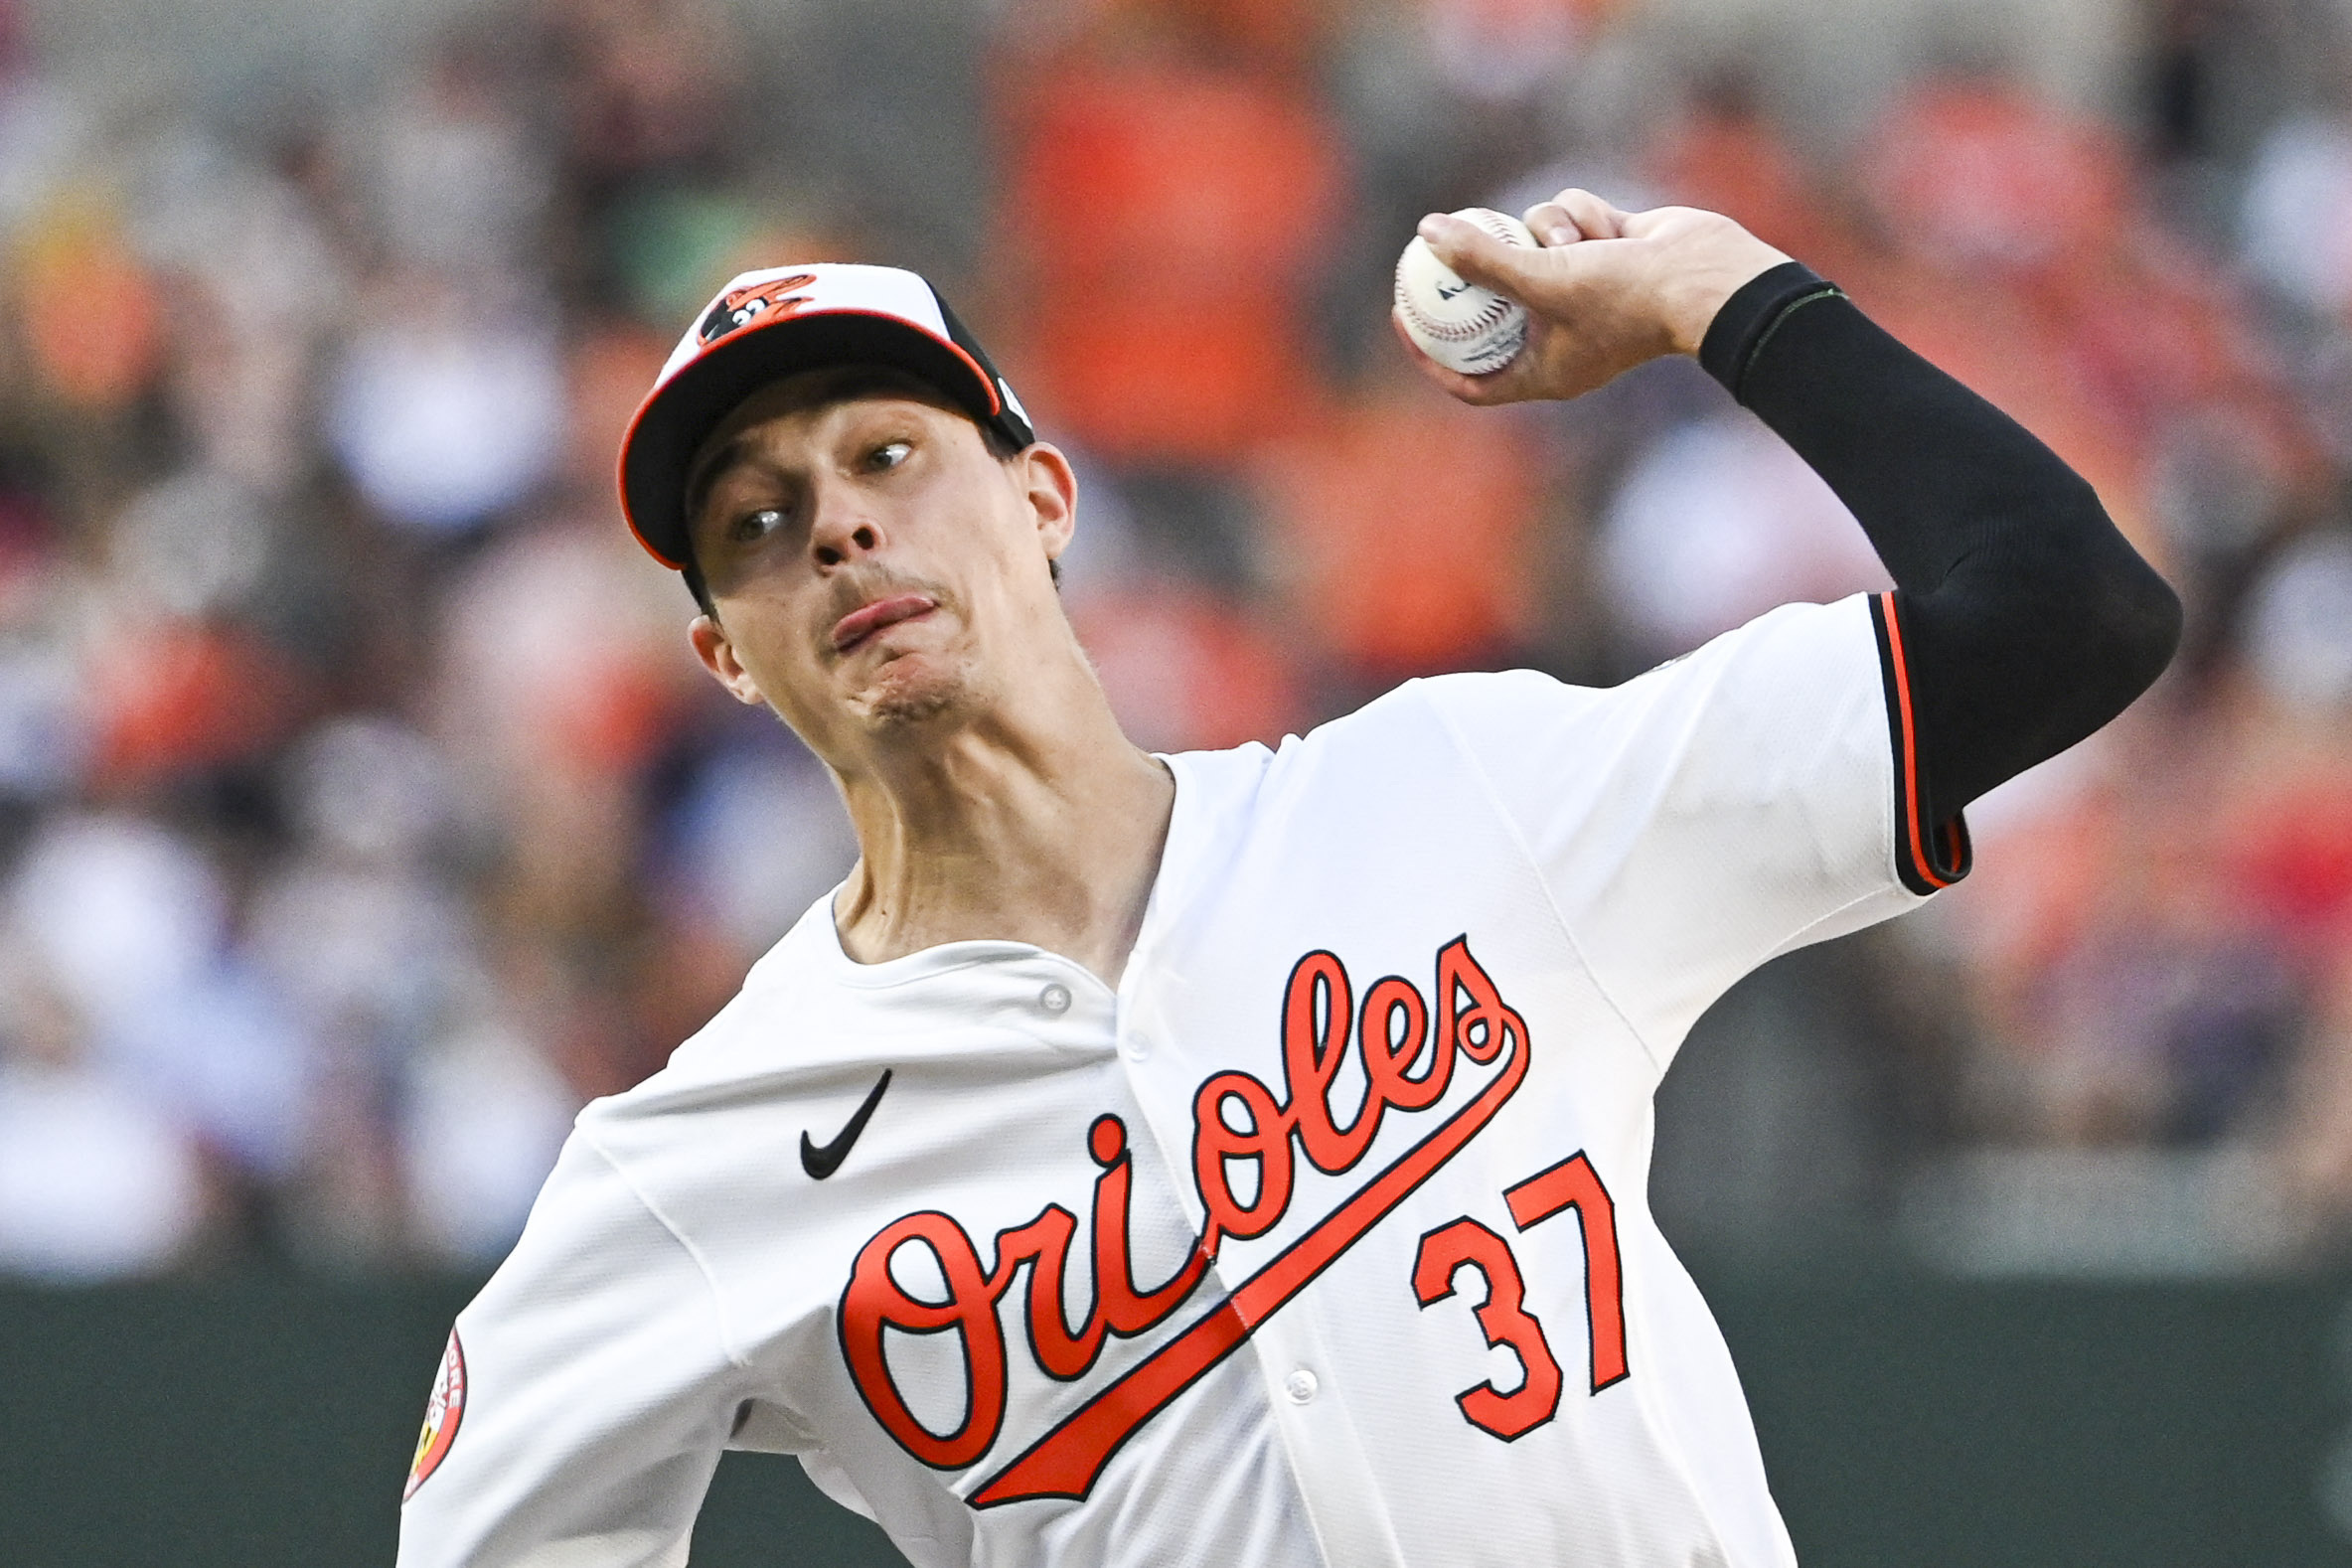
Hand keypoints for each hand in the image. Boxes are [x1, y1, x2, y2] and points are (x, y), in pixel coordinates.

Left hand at [1392, 190, 1791, 404]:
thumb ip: (1483, 259)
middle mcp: (1560, 337)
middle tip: (1433, 245)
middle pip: (1495, 303)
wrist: (1709, 279)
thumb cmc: (1627, 298)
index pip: (1472, 379)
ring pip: (1532, 243)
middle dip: (1475, 270)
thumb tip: (1426, 233)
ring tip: (1577, 241)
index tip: (1403, 317)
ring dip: (1548, 231)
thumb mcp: (1544, 280)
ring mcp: (1583, 292)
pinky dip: (1581, 215)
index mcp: (1544, 371)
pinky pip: (1568, 220)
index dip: (1431, 355)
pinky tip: (1612, 226)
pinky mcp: (1605, 251)